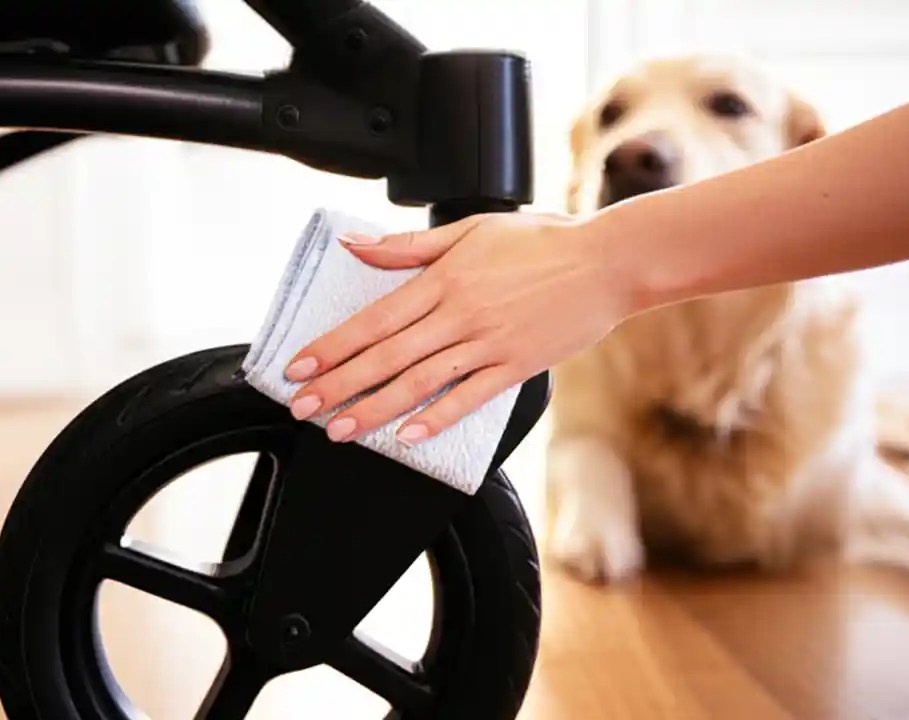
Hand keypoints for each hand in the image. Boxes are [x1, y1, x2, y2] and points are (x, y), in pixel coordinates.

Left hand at [282, 211, 635, 443]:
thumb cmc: (542, 241)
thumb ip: (409, 244)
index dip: (332, 346)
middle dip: (338, 385)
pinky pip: (469, 398)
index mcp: (443, 279)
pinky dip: (436, 418)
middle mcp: (460, 313)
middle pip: (386, 356)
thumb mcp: (471, 228)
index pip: (373, 319)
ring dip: (374, 410)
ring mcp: (488, 343)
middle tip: (302, 409)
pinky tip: (406, 437)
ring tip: (339, 430)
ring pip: (419, 383)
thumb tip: (355, 245)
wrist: (608, 261)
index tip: (299, 368)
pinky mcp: (516, 366)